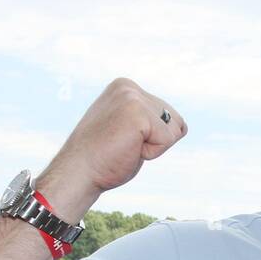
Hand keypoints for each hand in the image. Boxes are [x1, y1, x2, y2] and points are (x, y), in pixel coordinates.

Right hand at [37, 78, 188, 218]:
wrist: (78, 173)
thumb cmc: (104, 159)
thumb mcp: (128, 130)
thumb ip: (148, 119)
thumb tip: (181, 125)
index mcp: (125, 87)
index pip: (168, 115)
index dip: (152, 137)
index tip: (123, 140)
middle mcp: (128, 86)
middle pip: (175, 120)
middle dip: (156, 141)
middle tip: (125, 146)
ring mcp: (132, 97)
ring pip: (174, 130)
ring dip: (154, 147)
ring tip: (126, 147)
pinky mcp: (137, 113)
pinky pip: (167, 140)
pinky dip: (152, 153)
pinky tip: (128, 150)